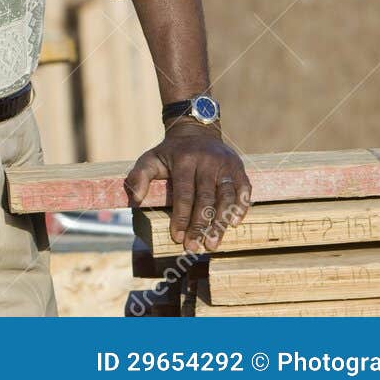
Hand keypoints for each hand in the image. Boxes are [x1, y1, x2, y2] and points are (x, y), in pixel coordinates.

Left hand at [124, 124, 251, 253]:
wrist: (196, 132)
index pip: (184, 193)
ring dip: (221, 221)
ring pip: (226, 196)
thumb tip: (135, 200)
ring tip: (214, 243)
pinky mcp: (238, 167)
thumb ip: (139, 176)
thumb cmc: (171, 153)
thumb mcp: (150, 158)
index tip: (178, 237)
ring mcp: (225, 164)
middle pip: (206, 198)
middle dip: (200, 225)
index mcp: (184, 160)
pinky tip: (234, 223)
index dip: (181, 216)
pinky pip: (244, 188)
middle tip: (195, 247)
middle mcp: (207, 161)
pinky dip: (241, 206)